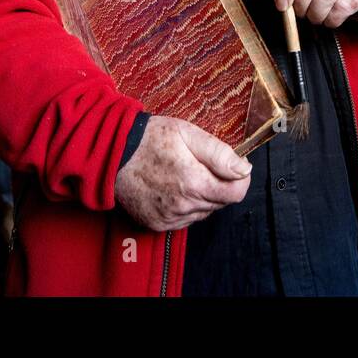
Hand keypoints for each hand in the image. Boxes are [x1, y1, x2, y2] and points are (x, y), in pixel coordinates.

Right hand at [114, 116, 250, 230]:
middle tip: (200, 164)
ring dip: (202, 196)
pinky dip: (185, 206)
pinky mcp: (157, 224)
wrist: (112, 154)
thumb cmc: (151, 139)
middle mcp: (184, 206)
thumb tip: (244, 169)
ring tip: (184, 174)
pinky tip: (173, 188)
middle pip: (220, 203)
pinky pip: (185, 220)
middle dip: (219, 184)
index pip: (236, 194)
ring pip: (203, 212)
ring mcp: (170, 218)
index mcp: (194, 183)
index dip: (240, 179)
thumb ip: (219, 153)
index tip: (234, 167)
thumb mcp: (188, 133)